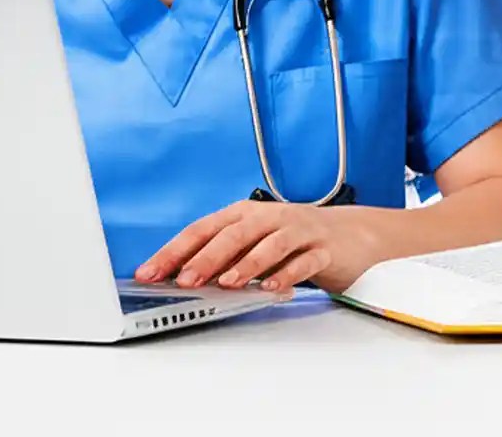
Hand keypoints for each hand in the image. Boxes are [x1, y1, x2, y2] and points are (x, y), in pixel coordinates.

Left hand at [133, 201, 375, 296]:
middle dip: (206, 258)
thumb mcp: (254, 243)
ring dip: (246, 264)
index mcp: (246, 214)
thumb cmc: (295, 240)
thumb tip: (181, 279)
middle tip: (186, 280)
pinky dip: (288, 273)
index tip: (150, 272)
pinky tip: (273, 287)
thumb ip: (224, 257)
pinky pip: (305, 261)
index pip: (203, 229)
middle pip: (234, 234)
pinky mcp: (324, 249)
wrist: (351, 236)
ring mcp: (299, 231)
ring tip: (227, 283)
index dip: (175, 250)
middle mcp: (271, 217)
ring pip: (270, 244)